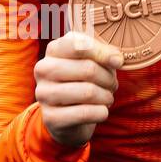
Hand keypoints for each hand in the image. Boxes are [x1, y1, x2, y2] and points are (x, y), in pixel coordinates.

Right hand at [35, 31, 123, 148]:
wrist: (68, 117)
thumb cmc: (83, 82)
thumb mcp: (93, 62)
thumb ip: (104, 54)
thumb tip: (116, 60)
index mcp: (53, 50)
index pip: (77, 44)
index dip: (102, 53)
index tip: (118, 62)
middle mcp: (43, 69)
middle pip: (88, 69)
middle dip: (109, 79)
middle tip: (112, 85)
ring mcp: (43, 93)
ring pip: (88, 92)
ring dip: (107, 97)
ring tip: (106, 98)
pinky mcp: (50, 117)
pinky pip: (85, 113)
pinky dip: (101, 113)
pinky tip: (100, 111)